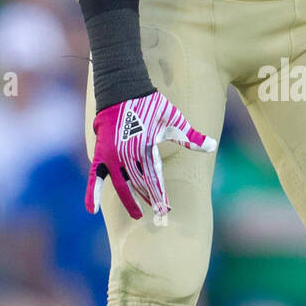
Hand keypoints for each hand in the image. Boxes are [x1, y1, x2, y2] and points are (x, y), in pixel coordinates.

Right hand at [86, 90, 216, 220]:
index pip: (154, 178)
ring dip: (129, 199)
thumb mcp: (173, 119)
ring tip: (138, 215)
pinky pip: (95, 175)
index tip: (166, 210)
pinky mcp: (101, 153)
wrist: (122, 89)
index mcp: (145, 148)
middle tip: (158, 216)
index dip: (159, 194)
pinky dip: (93, 191)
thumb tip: (213, 146)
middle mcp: (128, 154)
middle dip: (150, 200)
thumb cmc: (151, 105)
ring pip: (122, 183)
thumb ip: (190, 137)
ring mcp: (112, 155)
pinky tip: (92, 210)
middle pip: (140, 183)